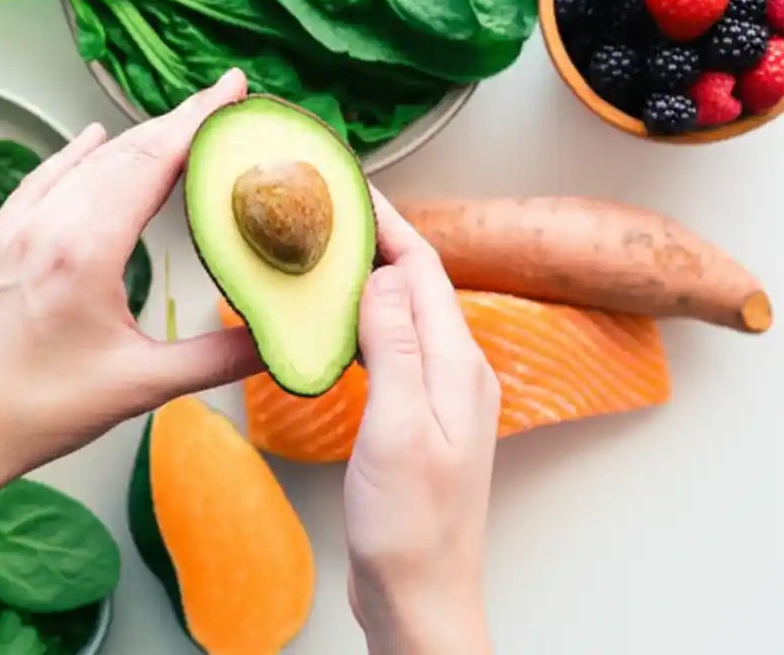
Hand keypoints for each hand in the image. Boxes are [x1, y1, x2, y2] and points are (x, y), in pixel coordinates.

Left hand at [0, 69, 262, 502]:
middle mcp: (44, 227)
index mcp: (84, 252)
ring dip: (133, 138)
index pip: (153, 163)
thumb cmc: (40, 412)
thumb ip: (215, 359)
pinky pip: (41, 180)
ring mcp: (12, 231)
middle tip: (219, 98)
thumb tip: (274, 343)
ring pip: (82, 163)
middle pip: (123, 153)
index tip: (231, 90)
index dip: (198, 122)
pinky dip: (74, 156)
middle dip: (176, 121)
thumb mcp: (140, 387)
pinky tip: (89, 140)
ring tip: (174, 122)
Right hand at [344, 187, 501, 653]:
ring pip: (403, 314)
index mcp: (459, 366)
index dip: (388, 222)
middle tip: (327, 212)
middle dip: (376, 241)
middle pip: (416, 284)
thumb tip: (380, 278)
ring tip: (324, 255)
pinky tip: (335, 324)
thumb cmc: (412, 527)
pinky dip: (362, 322)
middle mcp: (458, 372)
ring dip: (367, 278)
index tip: (351, 188)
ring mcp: (440, 396)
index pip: (423, 269)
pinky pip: (393, 348)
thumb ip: (395, 348)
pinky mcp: (417, 417)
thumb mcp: (400, 429)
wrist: (419, 595)